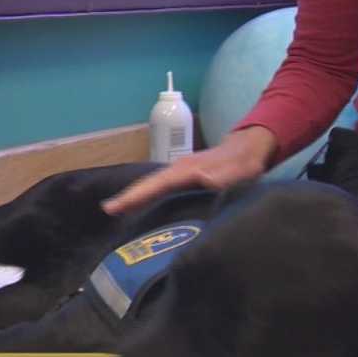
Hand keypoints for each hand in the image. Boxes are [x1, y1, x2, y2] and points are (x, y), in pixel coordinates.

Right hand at [101, 126, 277, 215]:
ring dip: (135, 196)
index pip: (156, 184)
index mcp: (188, 169)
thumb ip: (225, 174)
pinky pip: (161, 187)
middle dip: (127, 196)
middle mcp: (178, 169)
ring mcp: (180, 172)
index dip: (135, 195)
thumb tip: (204, 180)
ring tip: (117, 209)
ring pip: (152, 185)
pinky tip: (141, 205)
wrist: (250, 146)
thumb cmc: (246, 160)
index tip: (113, 206)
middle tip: (107, 210)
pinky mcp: (183, 177)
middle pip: (148, 183)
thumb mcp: (242, 168)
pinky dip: (148, 195)